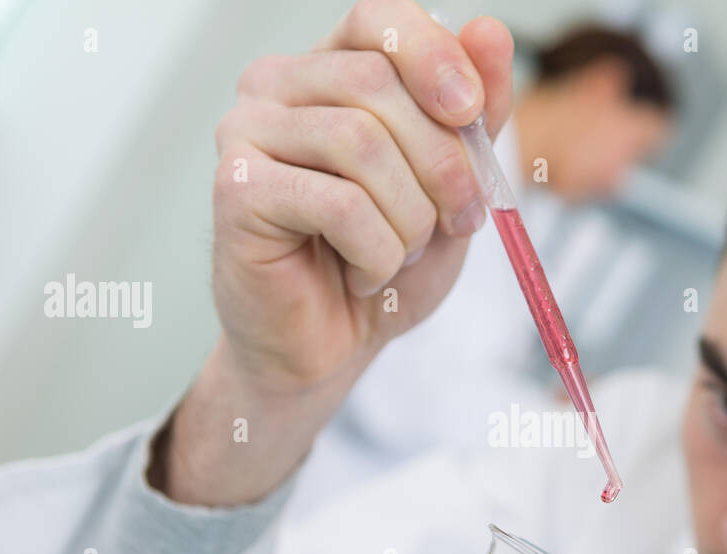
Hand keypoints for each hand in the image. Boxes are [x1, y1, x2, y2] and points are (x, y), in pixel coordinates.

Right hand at [212, 0, 512, 392]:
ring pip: (359, 143)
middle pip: (377, 85)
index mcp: (329, 70)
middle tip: (460, 221)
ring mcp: (245, 134)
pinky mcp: (235, 190)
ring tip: (402, 254)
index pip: (379, 19)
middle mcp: (276, 88)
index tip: (473, 115)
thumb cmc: (385, 262)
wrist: (333, 347)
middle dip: (441, 163)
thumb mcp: (452, 186)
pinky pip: (337, 203)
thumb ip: (474, 114)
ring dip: (410, 216)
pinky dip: (376, 252)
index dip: (435, 57)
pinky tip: (364, 273)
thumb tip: (490, 31)